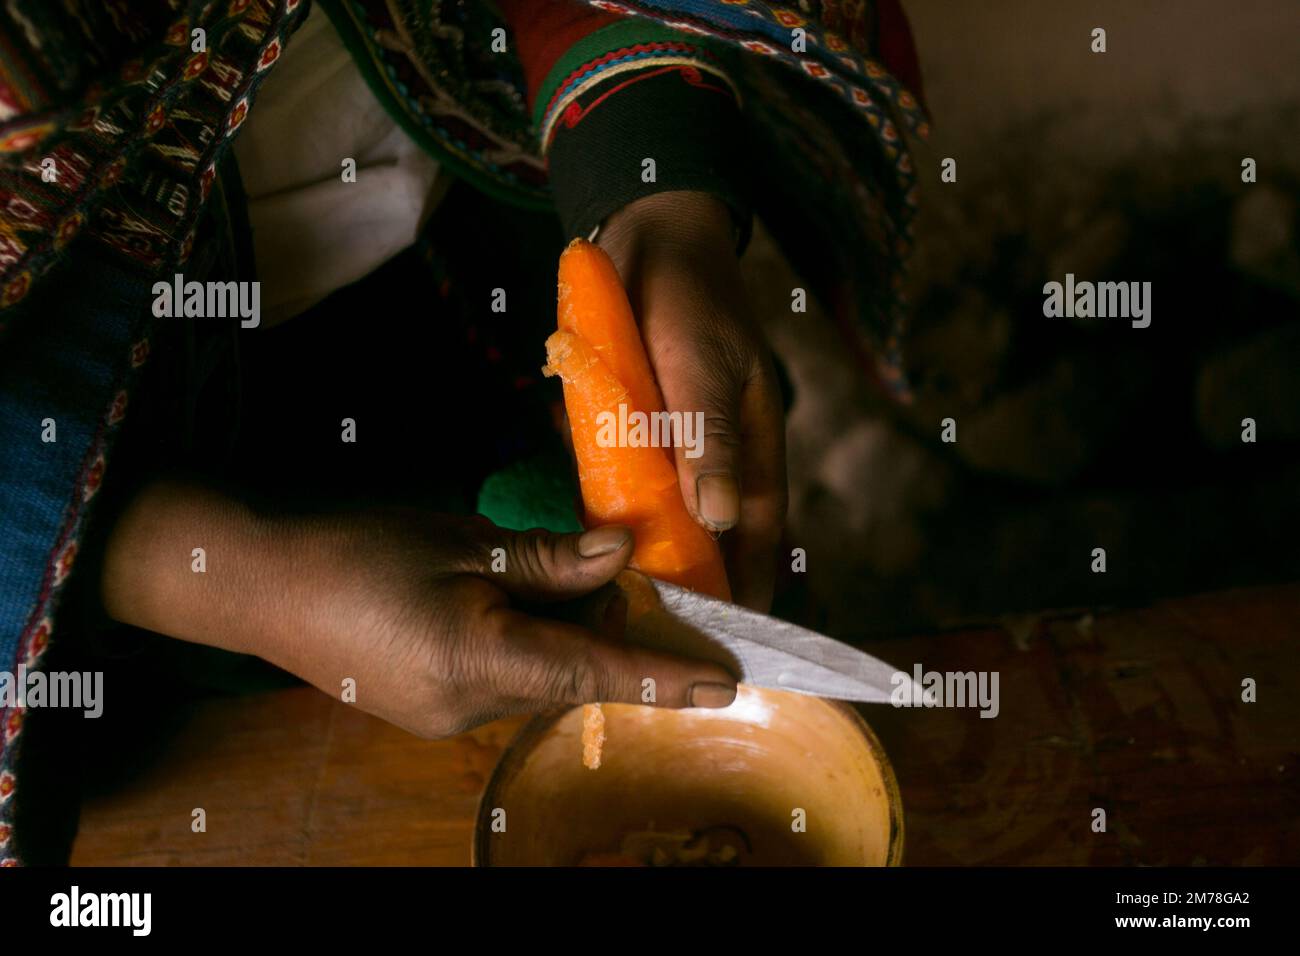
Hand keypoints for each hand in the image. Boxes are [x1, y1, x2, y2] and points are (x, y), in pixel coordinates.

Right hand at [101, 483, 738, 738]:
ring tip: (559, 569)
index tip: (727, 685)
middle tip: (635, 572)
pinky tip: (513, 596)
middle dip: (611, 629)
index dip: (664, 678)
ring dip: (566, 631)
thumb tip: (624, 554)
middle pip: (570, 674)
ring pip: (537, 676)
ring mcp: (441, 717)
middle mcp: (465, 708)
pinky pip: (502, 679)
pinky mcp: (425, 709)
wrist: (252, 579)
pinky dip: (527, 642)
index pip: (592, 673)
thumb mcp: (460, 539)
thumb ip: (548, 558)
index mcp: (475, 661)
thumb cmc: (352, 546)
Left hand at [597, 191, 787, 610]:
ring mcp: (670, 452)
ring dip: (642, 565)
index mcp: (751, 452)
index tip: (726, 646)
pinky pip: (621, 491)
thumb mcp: (702, 364)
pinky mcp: (630, 438)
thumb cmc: (687, 298)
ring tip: (612, 619)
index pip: (755, 538)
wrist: (642, 240)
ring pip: (661, 525)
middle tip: (654, 645)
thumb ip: (710, 436)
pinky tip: (582, 558)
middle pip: (707, 545)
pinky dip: (608, 521)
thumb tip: (720, 517)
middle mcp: (712, 463)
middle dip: (687, 591)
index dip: (745, 591)